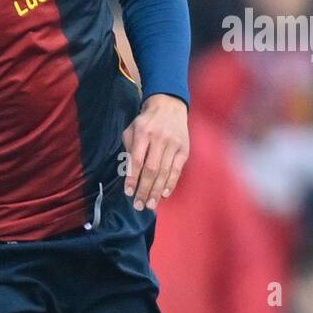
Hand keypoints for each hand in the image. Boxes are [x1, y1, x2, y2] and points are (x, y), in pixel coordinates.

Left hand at [122, 94, 188, 211]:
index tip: (129, 193)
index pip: (137, 160)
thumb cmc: (146, 121)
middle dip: (144, 189)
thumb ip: (129, 149)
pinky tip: (164, 194)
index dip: (133, 178)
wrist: (169, 106)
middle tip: (139, 205)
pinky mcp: (184, 149)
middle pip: (152, 169)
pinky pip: (177, 170)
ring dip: (157, 191)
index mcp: (143, 133)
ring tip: (150, 204)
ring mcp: (174, 144)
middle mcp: (160, 139)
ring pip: (165, 172)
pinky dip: (171, 183)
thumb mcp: (132, 129)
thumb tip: (128, 174)